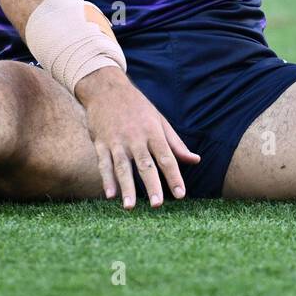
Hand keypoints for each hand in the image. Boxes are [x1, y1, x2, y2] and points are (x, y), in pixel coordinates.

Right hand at [76, 67, 199, 208]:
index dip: (174, 176)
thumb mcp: (159, 120)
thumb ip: (176, 143)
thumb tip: (195, 160)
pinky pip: (103, 163)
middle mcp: (135, 137)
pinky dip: (106, 179)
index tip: (181, 195)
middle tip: (157, 205)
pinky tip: (110, 195)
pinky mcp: (100, 143)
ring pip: (122, 167)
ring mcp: (116, 141)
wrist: (106, 88)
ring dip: (126, 187)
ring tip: (130, 207)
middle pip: (145, 164)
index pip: (166, 157)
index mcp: (153, 132)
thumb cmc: (137, 107)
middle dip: (152, 185)